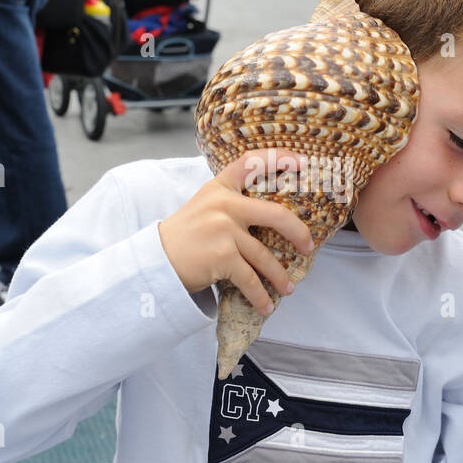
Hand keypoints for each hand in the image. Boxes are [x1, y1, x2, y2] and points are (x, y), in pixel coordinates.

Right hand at [157, 148, 315, 314]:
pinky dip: (260, 296)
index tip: (301, 162)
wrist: (154, 262)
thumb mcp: (203, 207)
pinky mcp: (223, 255)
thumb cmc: (182, 238)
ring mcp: (224, 229)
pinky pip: (250, 279)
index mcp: (219, 187)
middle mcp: (223, 204)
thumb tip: (269, 218)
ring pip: (264, 256)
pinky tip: (266, 305)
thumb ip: (230, 204)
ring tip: (287, 288)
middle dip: (298, 232)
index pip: (251, 162)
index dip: (279, 158)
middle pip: (275, 214)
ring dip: (279, 277)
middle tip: (308, 246)